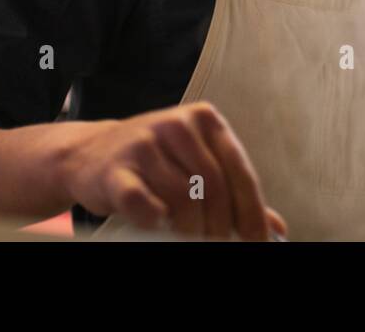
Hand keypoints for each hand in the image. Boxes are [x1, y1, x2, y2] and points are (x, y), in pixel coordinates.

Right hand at [59, 101, 286, 240]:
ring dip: (189, 227)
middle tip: (216, 244)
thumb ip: (234, 190)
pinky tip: (158, 224)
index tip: (257, 240)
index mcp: (204, 119)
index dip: (252, 211)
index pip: (238, 170)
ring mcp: (143, 143)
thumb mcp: (196, 163)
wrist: (87, 153)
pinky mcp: (115, 168)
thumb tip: (277, 228)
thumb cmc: (154, 162)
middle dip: (220, 225)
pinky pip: (141, 201)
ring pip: (181, 196)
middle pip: (212, 185)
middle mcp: (176, 124)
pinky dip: (154, 219)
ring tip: (187, 237)